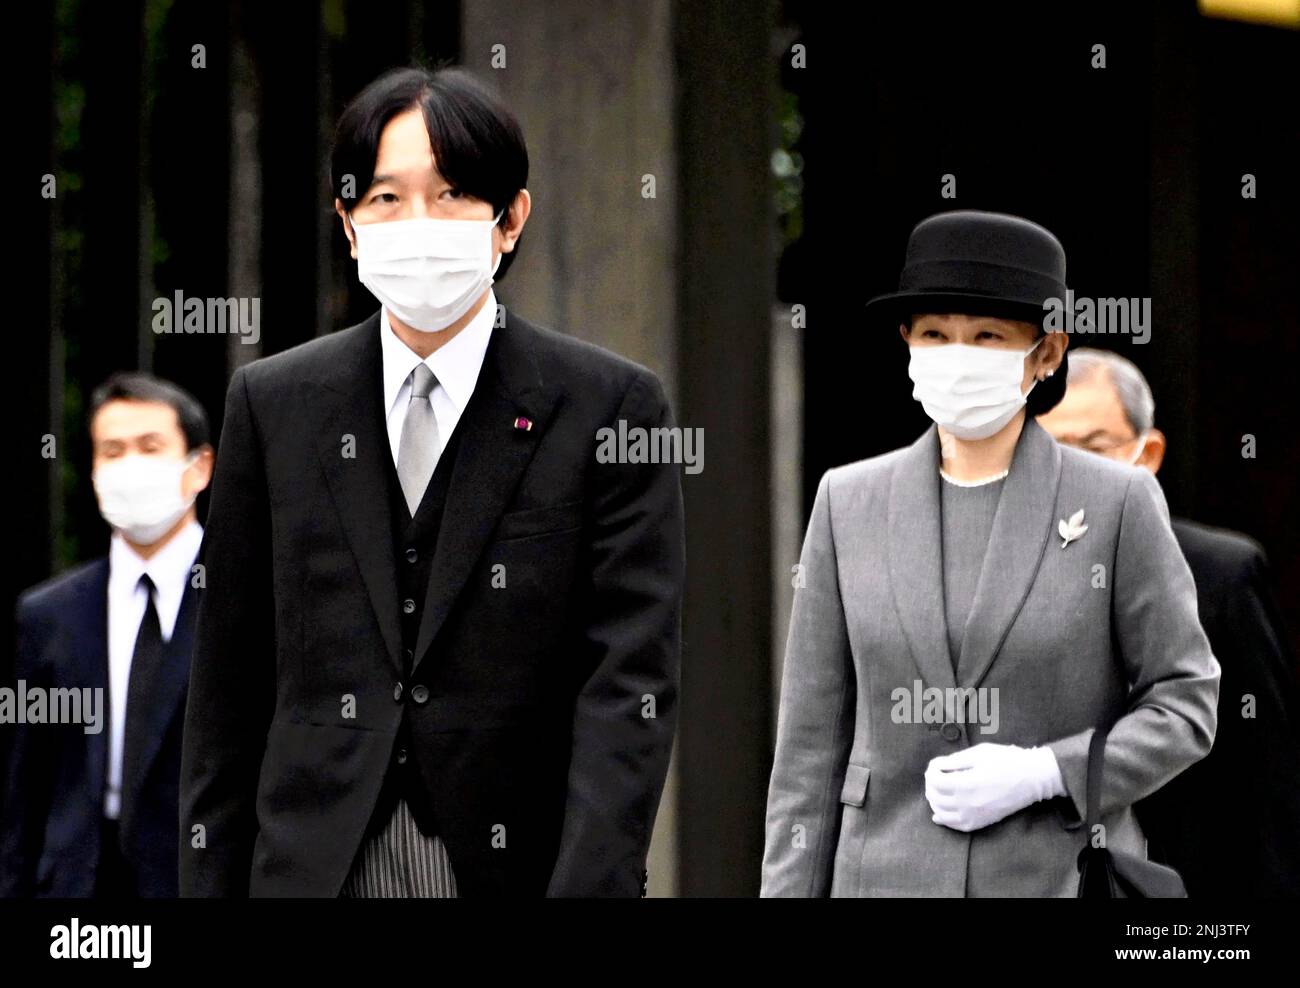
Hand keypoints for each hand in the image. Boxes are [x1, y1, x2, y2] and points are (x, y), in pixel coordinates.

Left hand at [925, 743, 1064, 832]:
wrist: (1033, 778)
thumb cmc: (1007, 761)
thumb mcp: (978, 753)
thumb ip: (954, 761)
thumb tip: (936, 766)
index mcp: (966, 784)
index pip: (935, 781)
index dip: (931, 771)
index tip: (937, 764)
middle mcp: (968, 804)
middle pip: (936, 797)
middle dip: (931, 784)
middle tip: (936, 774)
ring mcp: (975, 816)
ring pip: (942, 814)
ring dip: (935, 801)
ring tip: (937, 790)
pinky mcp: (983, 822)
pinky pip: (957, 826)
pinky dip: (945, 820)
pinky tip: (939, 814)